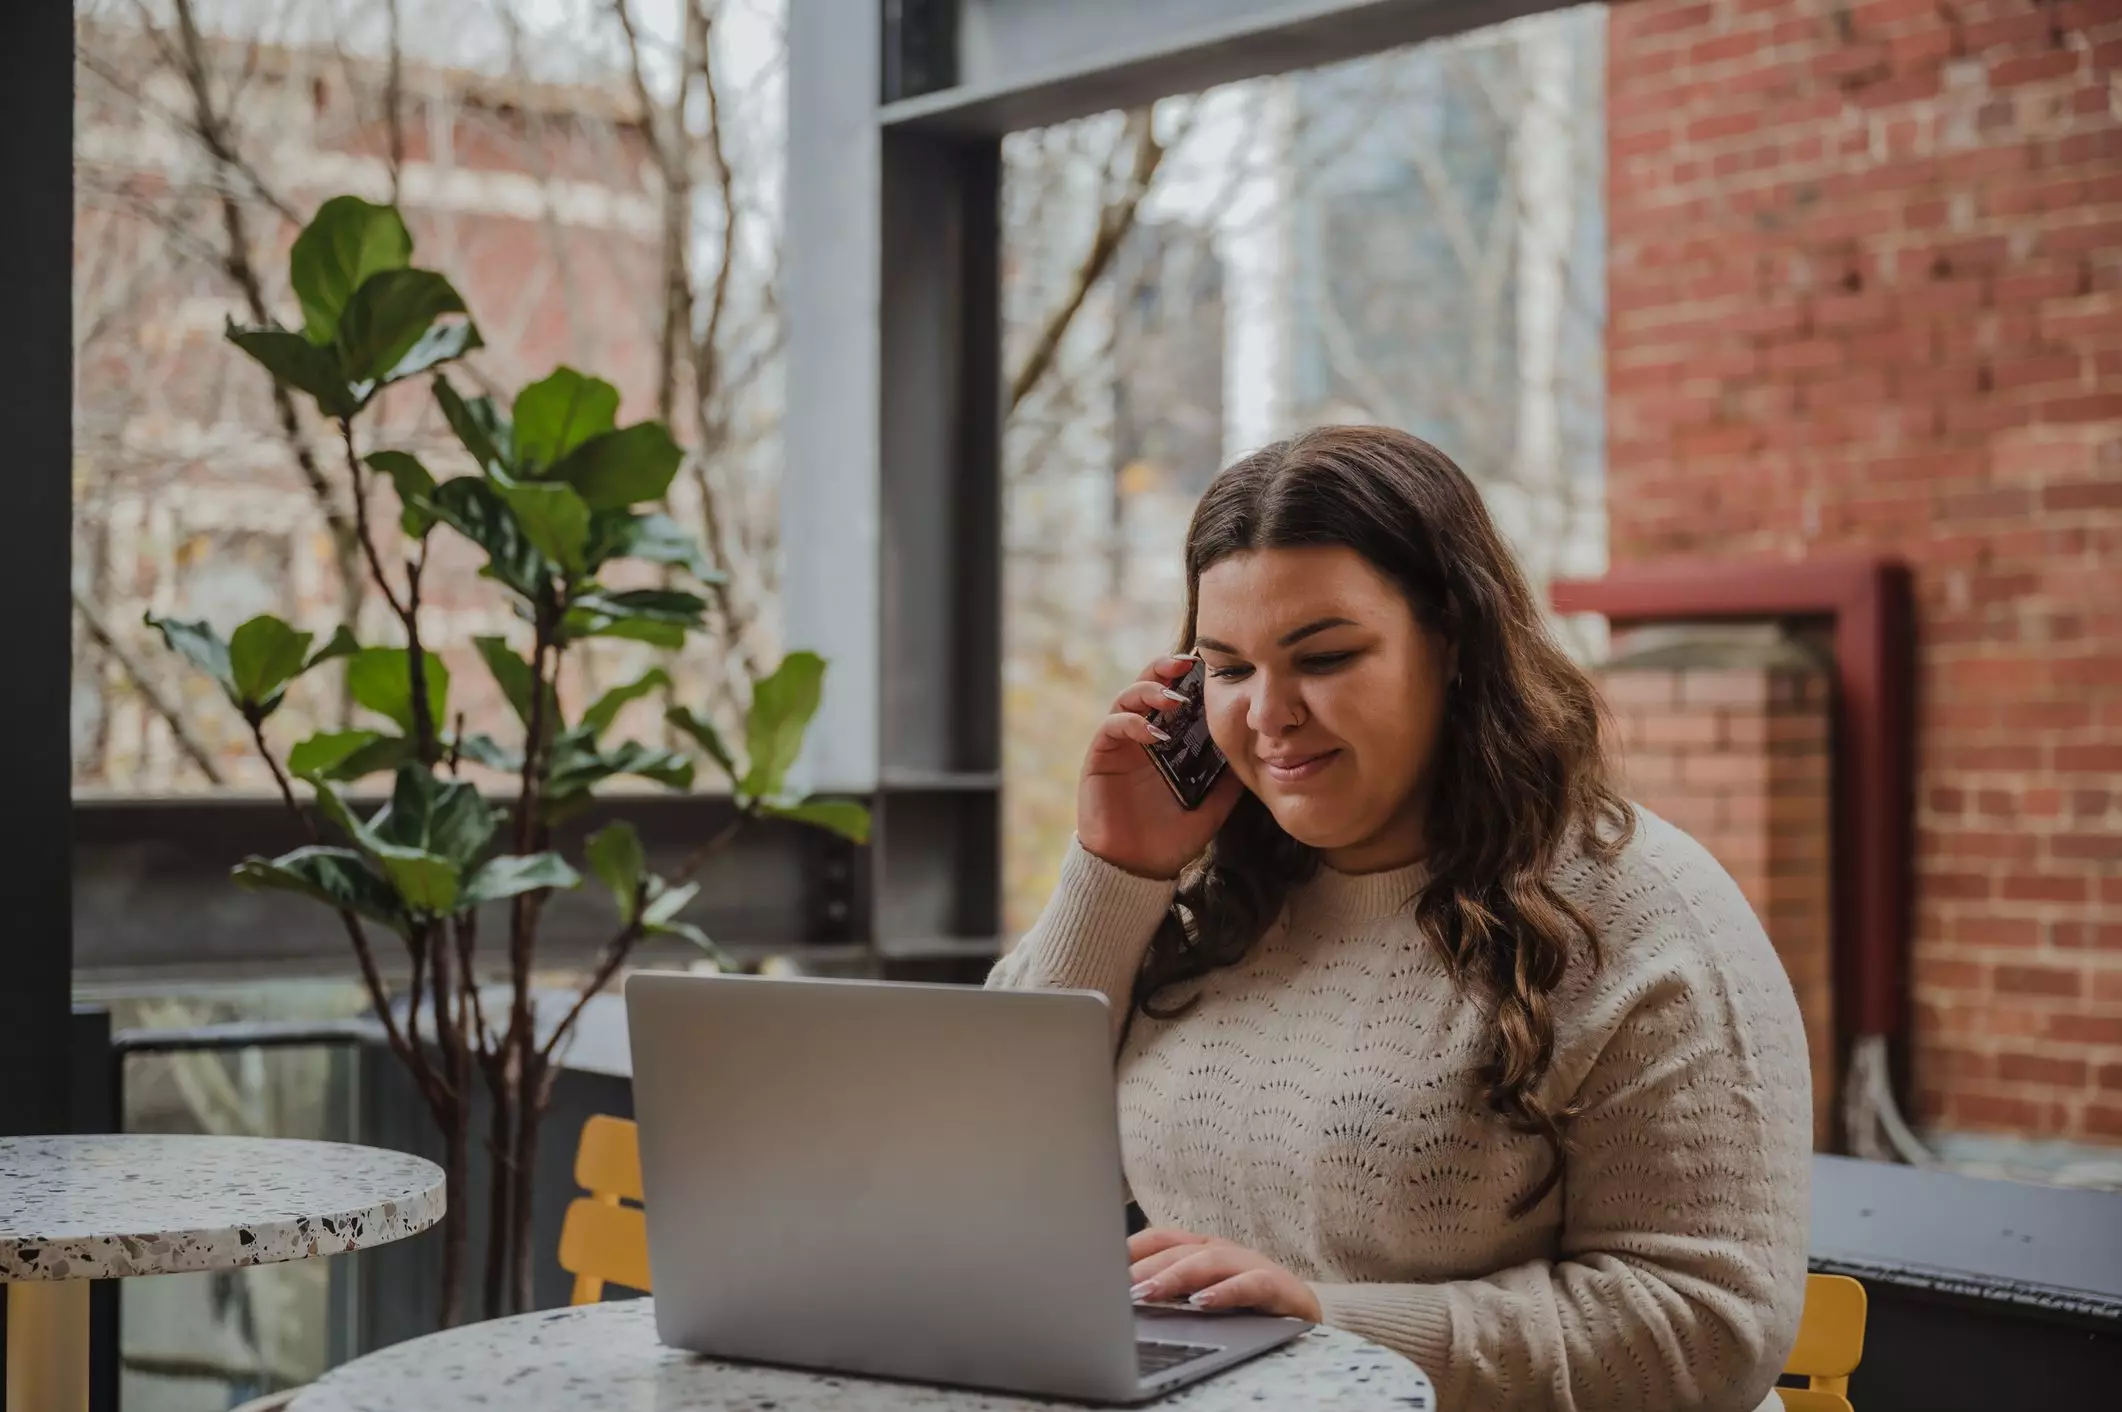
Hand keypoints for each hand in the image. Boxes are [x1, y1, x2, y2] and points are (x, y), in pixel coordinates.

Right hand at [1078, 657, 1242, 880]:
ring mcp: (1120, 743)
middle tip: (1188, 664)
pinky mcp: (1100, 756)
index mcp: (1169, 739)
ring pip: (1127, 697)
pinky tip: (1153, 734)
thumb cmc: (1173, 835)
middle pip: (1148, 684)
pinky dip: (1131, 722)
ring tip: (1173, 700)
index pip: (1176, 694)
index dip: (1189, 677)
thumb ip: (1230, 775)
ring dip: (1149, 691)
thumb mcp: (1214, 803)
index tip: (1211, 665)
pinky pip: (1111, 726)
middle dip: (1166, 668)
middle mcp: (1143, 734)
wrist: (1138, 867)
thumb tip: (1260, 749)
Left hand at [1126, 1227, 1322, 1321]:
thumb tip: (1124, 1302)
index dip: (1132, 1246)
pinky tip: (1202, 1302)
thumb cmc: (1247, 1306)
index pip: (1162, 1238)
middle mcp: (1224, 1251)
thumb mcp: (1202, 1297)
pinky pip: (1251, 1285)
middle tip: (1118, 1286)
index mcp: (1202, 1249)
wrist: (1306, 1315)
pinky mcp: (1279, 1287)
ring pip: (1209, 1262)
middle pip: (1180, 1251)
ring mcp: (1252, 1265)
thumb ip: (1171, 1294)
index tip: (1102, 1259)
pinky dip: (1225, 1292)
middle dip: (1146, 1266)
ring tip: (1148, 1292)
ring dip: (1175, 1276)